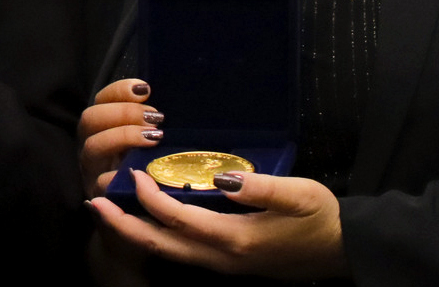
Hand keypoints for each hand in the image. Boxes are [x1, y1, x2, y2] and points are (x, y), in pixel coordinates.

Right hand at [80, 77, 164, 196]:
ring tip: (154, 137)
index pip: (101, 100)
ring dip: (122, 136)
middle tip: (155, 117)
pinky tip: (140, 172)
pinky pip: (101, 183)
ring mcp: (92, 171)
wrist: (142, 219)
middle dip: (123, 113)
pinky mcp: (98, 196)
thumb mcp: (151, 146)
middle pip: (90, 119)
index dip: (120, 90)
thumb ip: (152, 126)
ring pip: (93, 146)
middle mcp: (92, 146)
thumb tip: (170, 107)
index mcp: (104, 129)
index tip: (145, 89)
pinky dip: (118, 175)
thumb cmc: (151, 176)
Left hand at [88, 169, 347, 280]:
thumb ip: (260, 188)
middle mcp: (223, 258)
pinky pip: (183, 252)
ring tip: (108, 210)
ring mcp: (224, 264)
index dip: (151, 198)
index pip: (179, 220)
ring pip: (169, 251)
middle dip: (124, 225)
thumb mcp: (298, 195)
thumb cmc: (321, 218)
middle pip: (162, 245)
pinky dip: (158, 235)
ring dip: (136, 231)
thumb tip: (223, 178)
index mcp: (235, 240)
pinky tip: (149, 219)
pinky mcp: (228, 262)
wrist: (343, 250)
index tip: (132, 174)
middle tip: (94, 203)